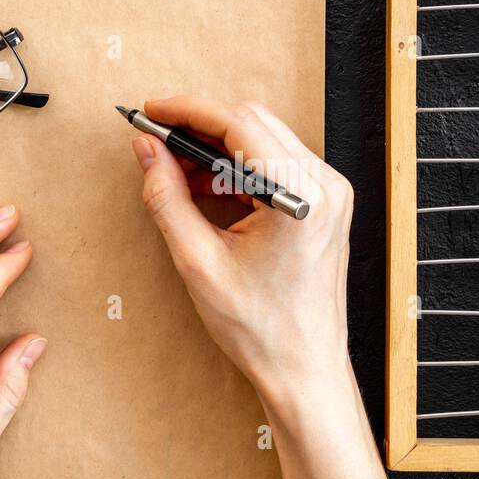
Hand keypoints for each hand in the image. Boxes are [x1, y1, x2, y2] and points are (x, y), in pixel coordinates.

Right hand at [130, 97, 352, 414]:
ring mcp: (330, 193)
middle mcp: (323, 186)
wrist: (304, 368)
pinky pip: (278, 164)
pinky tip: (207, 185)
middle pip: (254, 123)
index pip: (239, 123)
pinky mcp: (326, 204)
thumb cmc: (261, 329)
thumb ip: (168, 198)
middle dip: (201, 126)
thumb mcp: (198, 262)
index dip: (189, 111)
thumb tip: (148, 151)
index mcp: (299, 196)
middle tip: (157, 142)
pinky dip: (240, 167)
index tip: (153, 111)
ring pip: (265, 139)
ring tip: (177, 171)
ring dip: (219, 147)